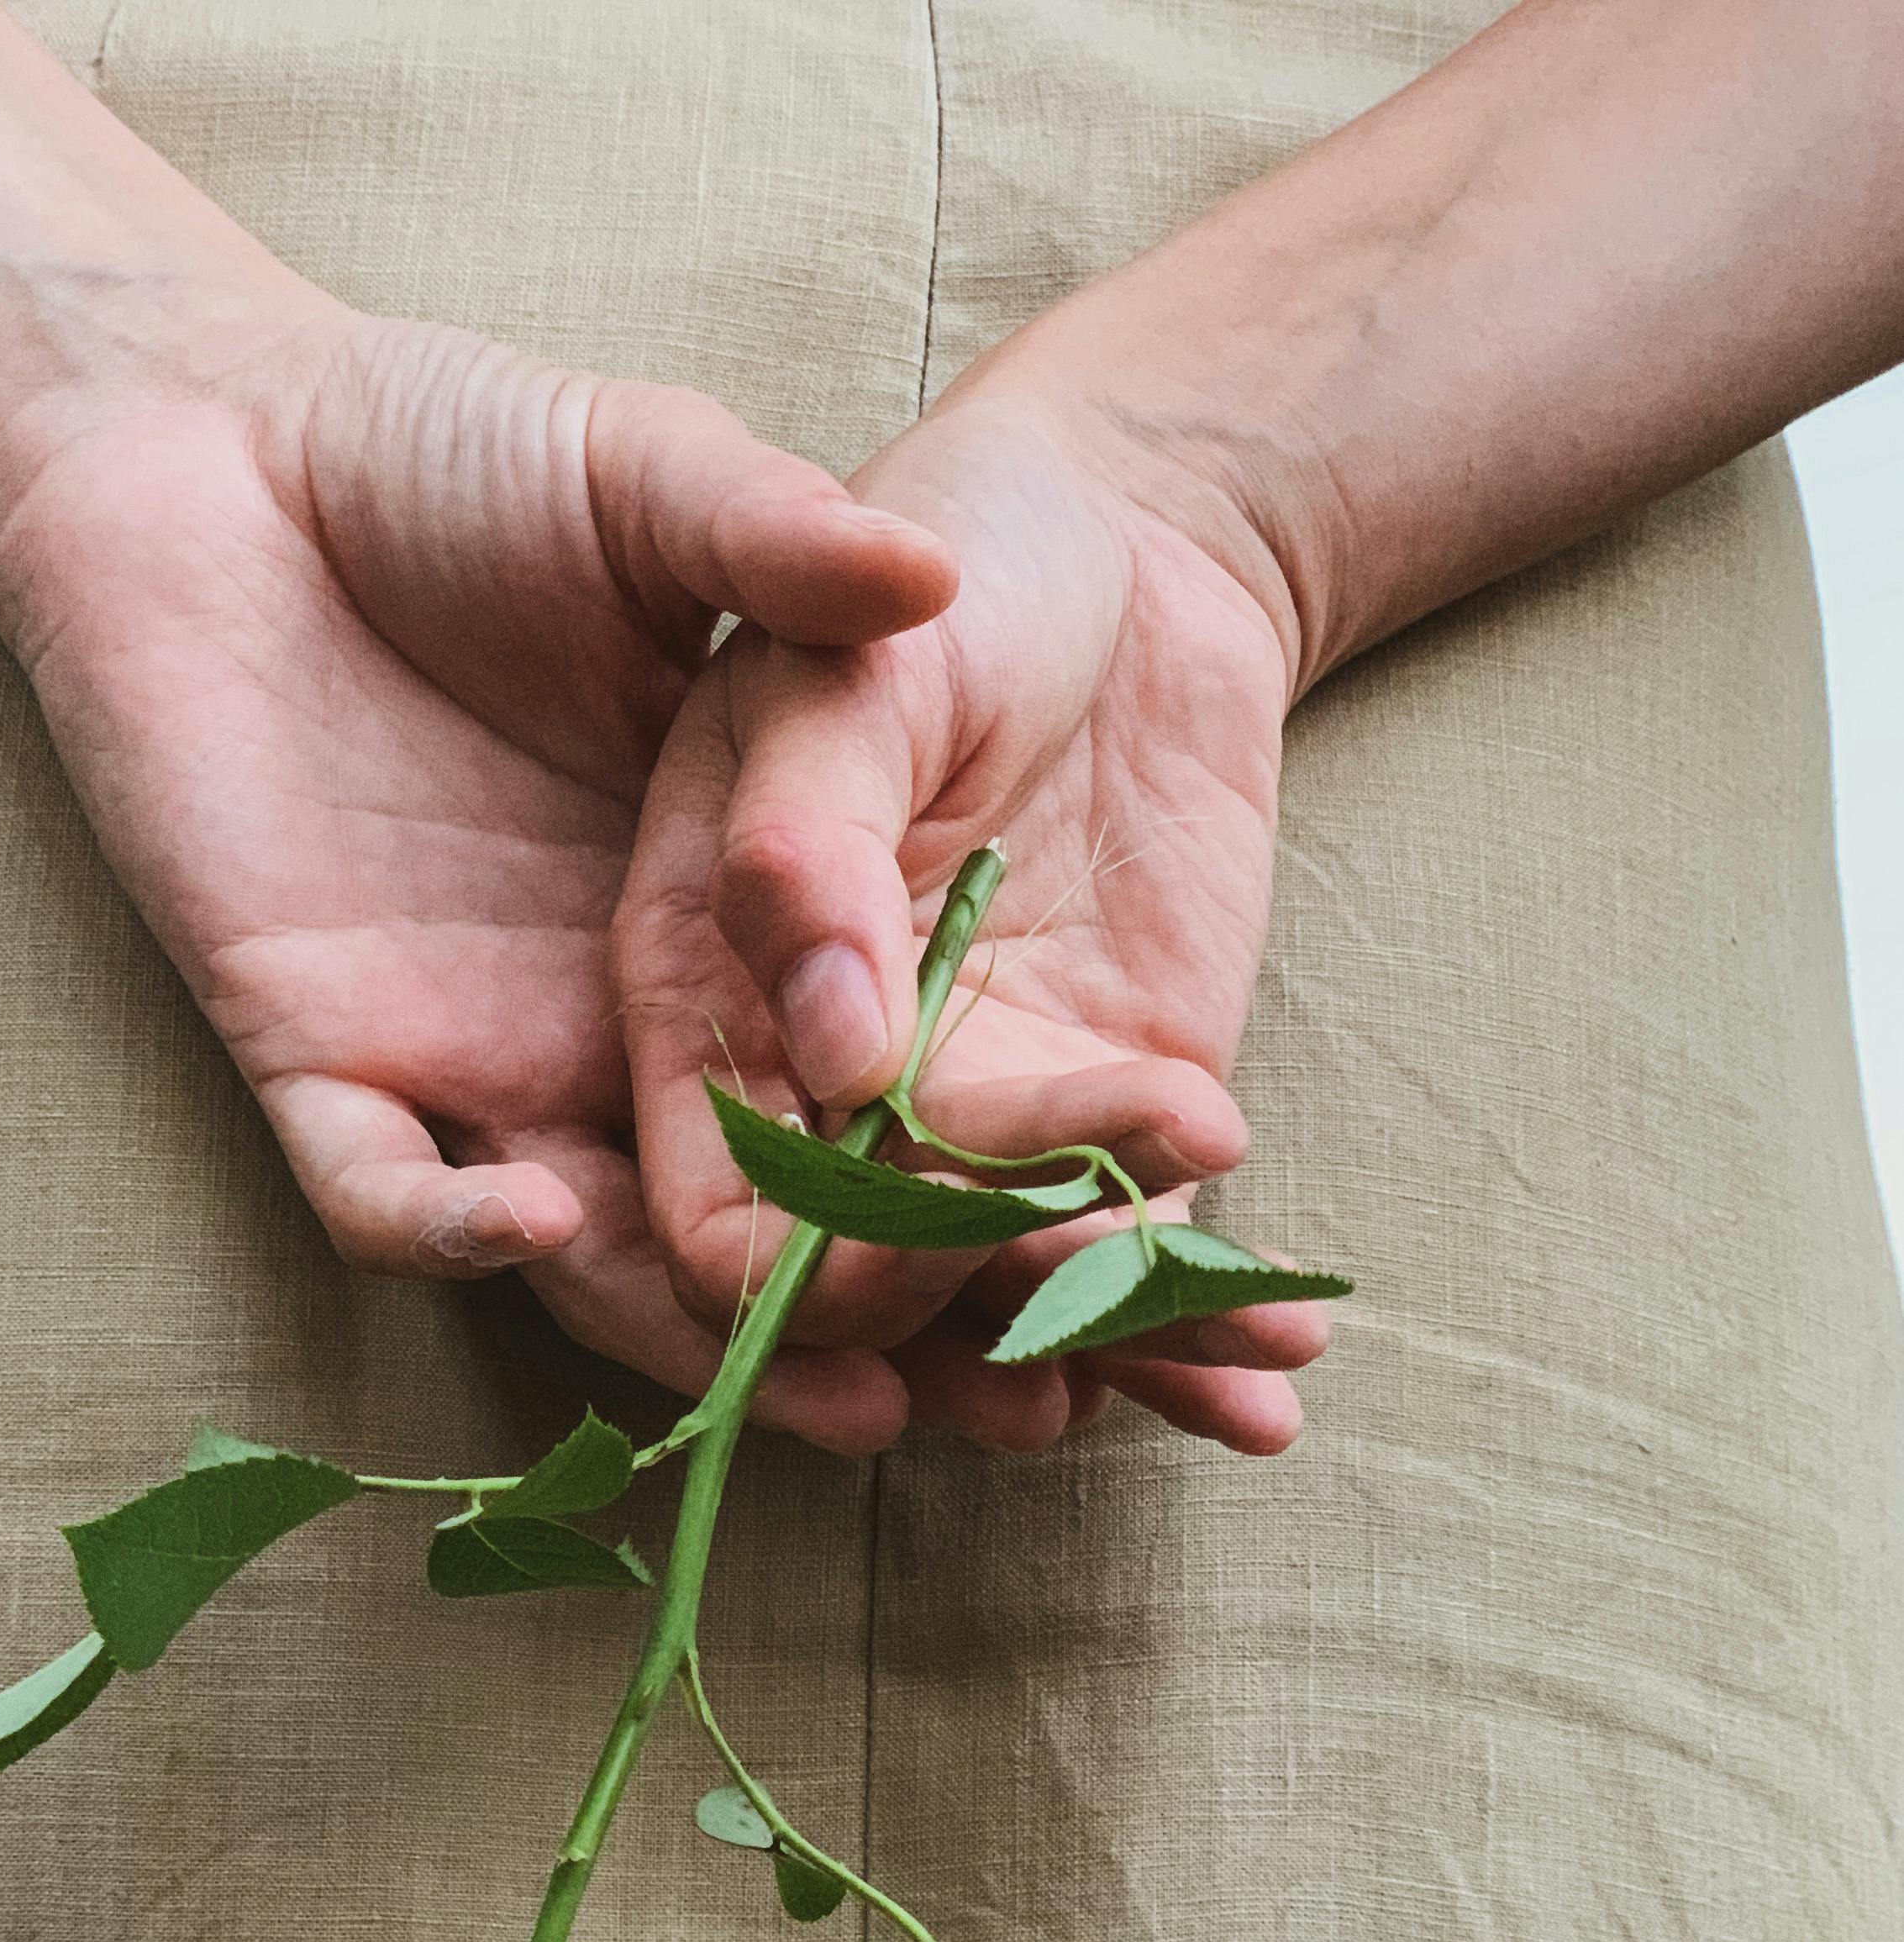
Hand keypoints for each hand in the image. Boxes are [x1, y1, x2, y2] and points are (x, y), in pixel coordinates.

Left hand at [0, 294, 956, 1446]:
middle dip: (899, 1324)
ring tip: (850, 1390)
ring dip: (706, 1336)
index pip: (876, 1094)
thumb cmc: (447, 451)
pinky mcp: (315, 1059)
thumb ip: (780, 547)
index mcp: (720, 924)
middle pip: (771, 1225)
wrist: (211, 435)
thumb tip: (932, 575)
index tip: (1145, 1232)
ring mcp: (465, 1058)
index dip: (997, 1175)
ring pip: (595, 1260)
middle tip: (1032, 1394)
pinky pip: (379, 1193)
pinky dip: (448, 1225)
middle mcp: (610, 1029)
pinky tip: (546, 1213)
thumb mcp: (649, 482)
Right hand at [616, 378, 1330, 1455]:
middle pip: (866, 1290)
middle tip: (1091, 1264)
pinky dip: (1204, 1315)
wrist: (1134, 538)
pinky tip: (1278, 1369)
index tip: (902, 1273)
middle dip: (975, 1315)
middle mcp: (817, 1095)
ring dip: (1120, 1341)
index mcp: (697, 1002)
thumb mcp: (844, 672)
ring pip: (1012, 1290)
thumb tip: (838, 1054)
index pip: (708, 1215)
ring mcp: (964, 1114)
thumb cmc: (950, 563)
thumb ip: (804, 847)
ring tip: (1244, 1347)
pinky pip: (1134, 1246)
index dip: (784, 1290)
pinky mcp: (1099, 1104)